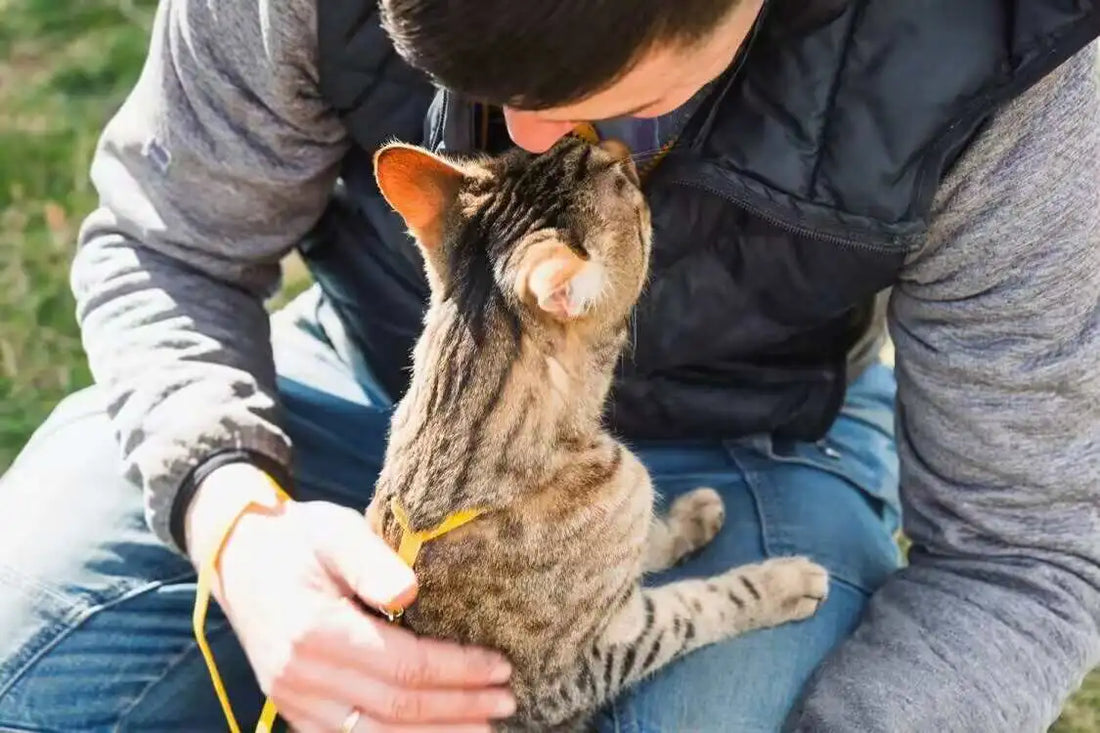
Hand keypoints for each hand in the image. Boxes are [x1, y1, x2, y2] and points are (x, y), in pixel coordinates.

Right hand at [185, 463, 515, 731]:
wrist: (239, 557)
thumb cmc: (299, 538)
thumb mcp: (336, 531)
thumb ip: (372, 560)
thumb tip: (409, 592)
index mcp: (315, 630)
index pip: (404, 665)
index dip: (457, 671)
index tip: (500, 666)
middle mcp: (301, 675)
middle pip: (396, 709)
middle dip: (458, 709)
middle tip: (507, 701)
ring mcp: (292, 699)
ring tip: (483, 727)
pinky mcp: (292, 709)